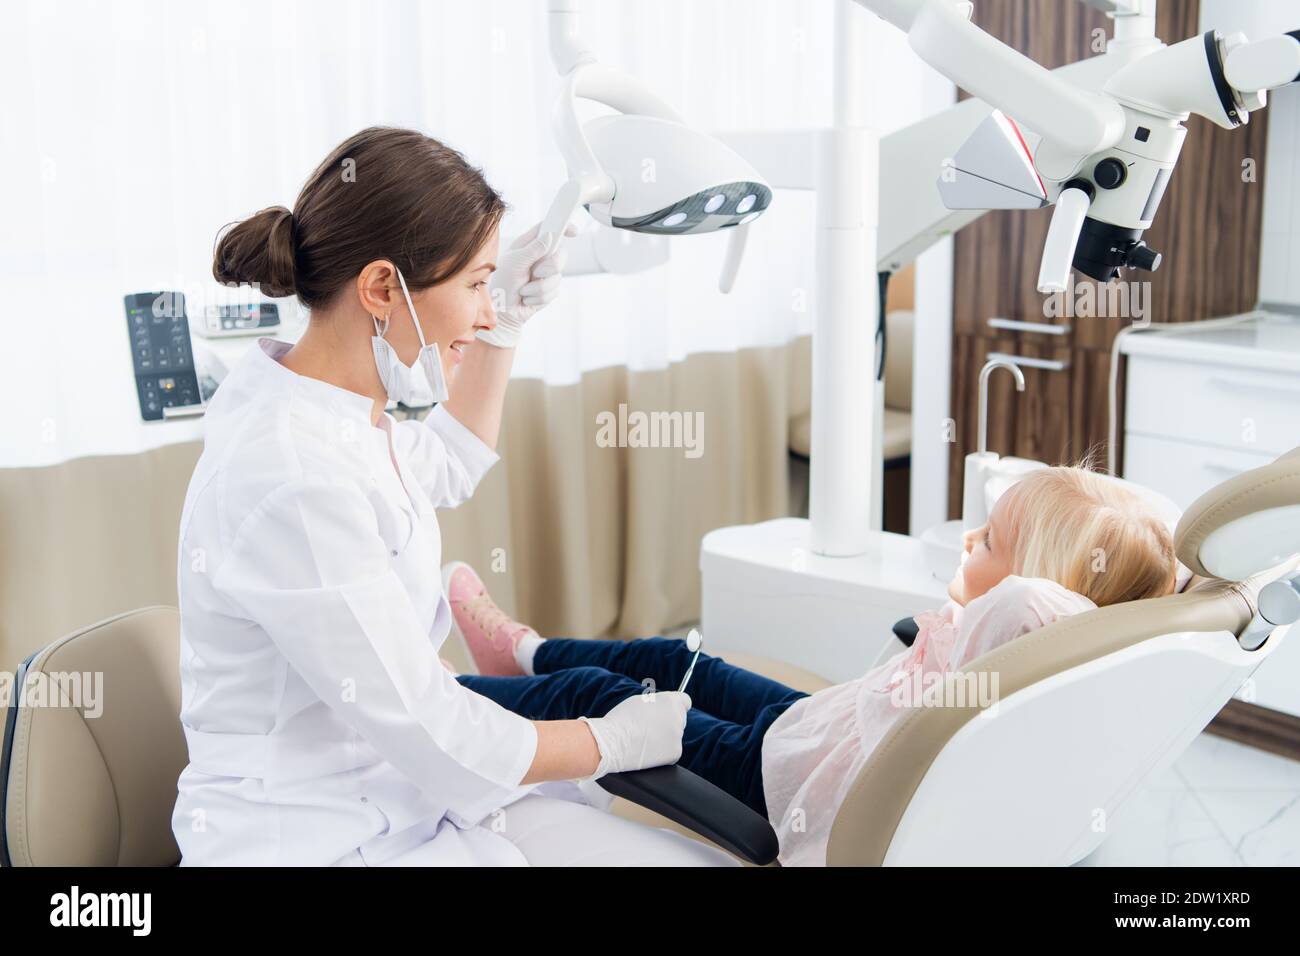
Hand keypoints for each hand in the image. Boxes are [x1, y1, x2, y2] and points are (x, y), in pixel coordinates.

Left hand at [477, 220, 577, 348]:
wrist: (501, 311)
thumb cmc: (501, 284)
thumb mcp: (514, 263)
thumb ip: (533, 249)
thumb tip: (550, 235)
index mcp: (528, 245)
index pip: (548, 229)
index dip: (563, 227)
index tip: (574, 232)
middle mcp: (538, 257)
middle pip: (560, 255)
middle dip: (550, 268)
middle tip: (535, 273)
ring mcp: (545, 274)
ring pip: (558, 277)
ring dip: (539, 288)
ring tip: (523, 291)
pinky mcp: (548, 290)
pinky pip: (555, 291)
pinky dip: (539, 298)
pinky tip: (527, 299)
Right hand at [579, 690, 690, 777]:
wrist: (612, 743)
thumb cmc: (621, 720)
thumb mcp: (640, 702)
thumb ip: (658, 704)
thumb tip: (665, 709)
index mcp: (671, 701)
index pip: (685, 701)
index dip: (678, 706)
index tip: (672, 711)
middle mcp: (678, 717)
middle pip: (680, 719)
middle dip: (669, 722)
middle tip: (652, 728)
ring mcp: (678, 736)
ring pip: (674, 736)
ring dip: (664, 738)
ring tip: (644, 740)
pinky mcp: (675, 753)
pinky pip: (672, 752)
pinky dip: (663, 753)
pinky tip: (648, 751)